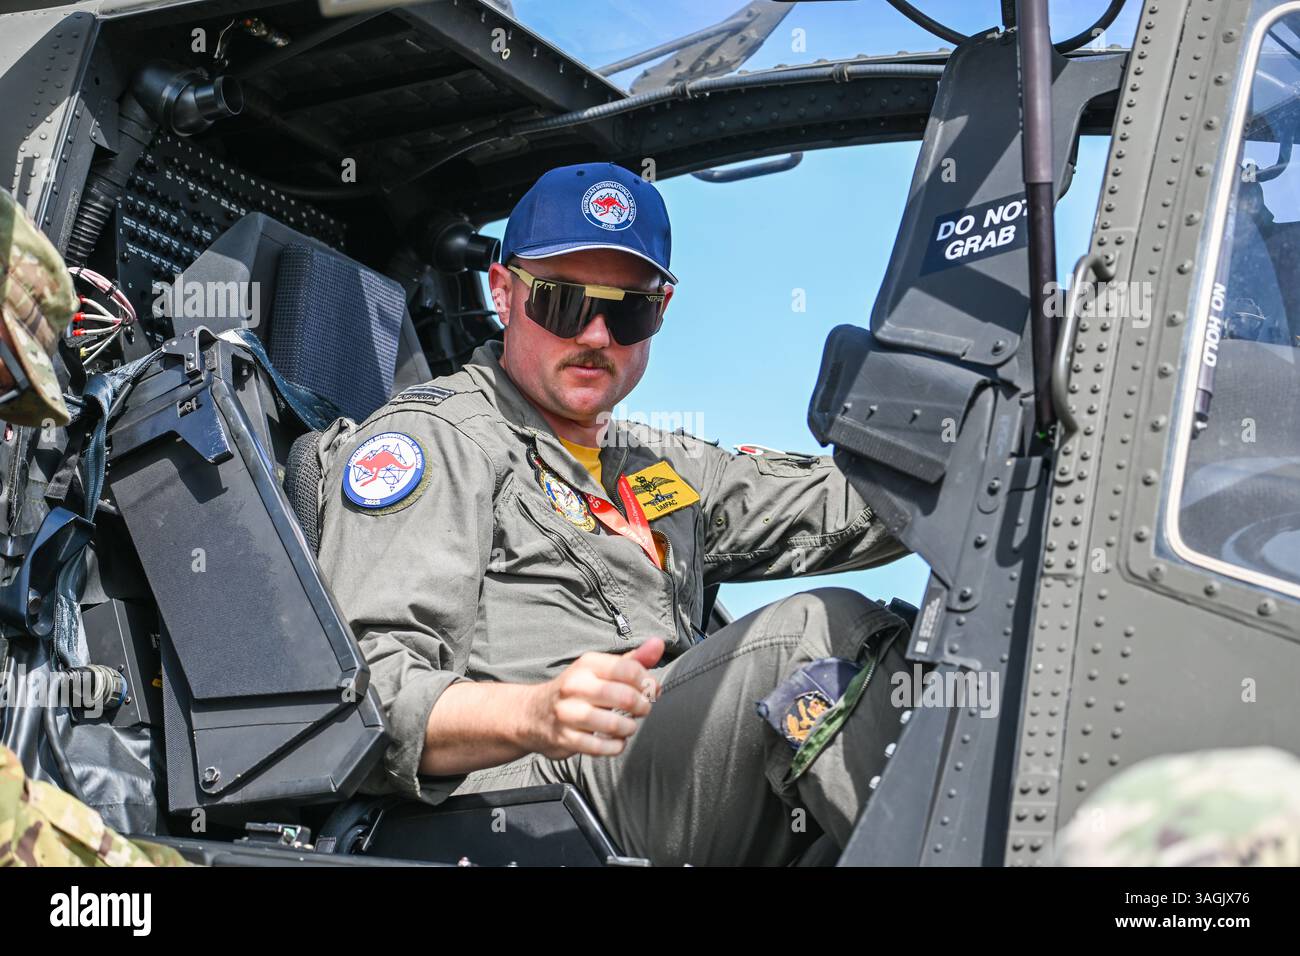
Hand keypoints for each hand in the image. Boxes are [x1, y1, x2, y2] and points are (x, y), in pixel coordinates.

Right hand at [521, 638, 663, 758]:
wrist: (532, 713)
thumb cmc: (577, 690)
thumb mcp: (600, 670)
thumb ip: (633, 660)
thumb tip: (658, 644)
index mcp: (587, 665)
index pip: (629, 669)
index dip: (648, 682)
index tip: (651, 690)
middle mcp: (576, 686)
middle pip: (625, 697)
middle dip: (643, 706)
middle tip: (642, 709)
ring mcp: (568, 713)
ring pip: (615, 725)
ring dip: (630, 728)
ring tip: (628, 726)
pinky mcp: (566, 739)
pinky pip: (602, 748)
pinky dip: (616, 746)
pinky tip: (615, 740)